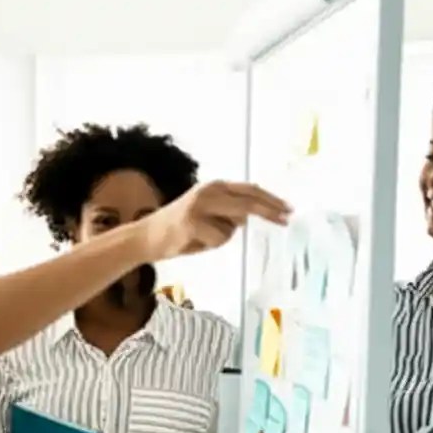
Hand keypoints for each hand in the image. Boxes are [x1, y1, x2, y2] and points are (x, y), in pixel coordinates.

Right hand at [143, 181, 290, 260]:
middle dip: (269, 211)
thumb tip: (251, 216)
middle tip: (286, 219)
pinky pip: (218, 238)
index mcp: (214, 187)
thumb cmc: (178, 230)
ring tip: (200, 238)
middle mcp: (208, 191)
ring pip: (232, 227)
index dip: (270, 199)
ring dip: (221, 238)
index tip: (288, 209)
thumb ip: (228, 212)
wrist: (145, 237)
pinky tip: (192, 242)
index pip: (249, 190)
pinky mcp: (193, 222)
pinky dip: (209, 245)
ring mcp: (200, 206)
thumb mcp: (206, 213)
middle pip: (249, 201)